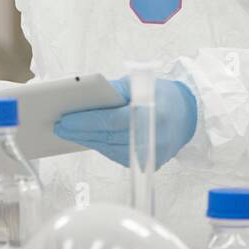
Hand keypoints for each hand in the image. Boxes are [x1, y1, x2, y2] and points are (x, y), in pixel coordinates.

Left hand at [54, 77, 197, 168]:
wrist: (189, 115)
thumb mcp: (139, 84)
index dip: (85, 121)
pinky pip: (117, 155)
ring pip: (109, 149)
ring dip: (86, 140)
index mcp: (149, 115)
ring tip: (67, 132)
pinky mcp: (147, 164)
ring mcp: (150, 155)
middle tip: (58, 126)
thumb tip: (81, 98)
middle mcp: (151, 138)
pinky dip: (101, 146)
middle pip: (106, 137)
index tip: (64, 119)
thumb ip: (112, 91)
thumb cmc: (161, 95)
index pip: (110, 121)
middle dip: (79, 132)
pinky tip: (87, 138)